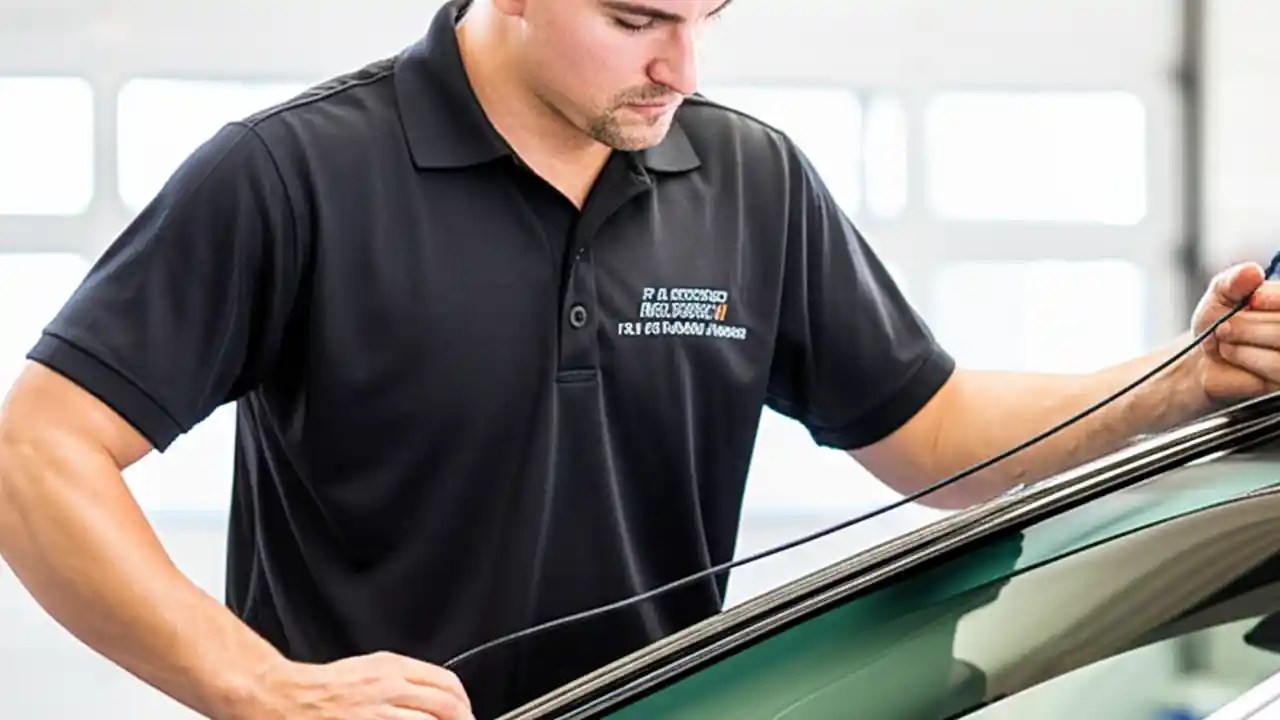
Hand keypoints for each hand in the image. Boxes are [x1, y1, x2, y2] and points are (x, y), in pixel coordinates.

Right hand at [252, 651, 473, 719]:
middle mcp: (390, 688)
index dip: (464, 702)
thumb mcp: (370, 669)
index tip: (466, 712)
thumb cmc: (325, 686)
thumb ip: (403, 679)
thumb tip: (434, 694)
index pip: (447, 683)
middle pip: (447, 705)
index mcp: (393, 668)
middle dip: (464, 719)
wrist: (286, 697)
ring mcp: (379, 713)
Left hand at [1190, 262, 1279, 405]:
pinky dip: (1248, 358)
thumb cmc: (1218, 320)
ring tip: (1225, 340)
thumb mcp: (1220, 293)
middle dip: (1247, 323)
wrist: (1204, 357)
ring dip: (1244, 340)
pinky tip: (1232, 354)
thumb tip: (1252, 272)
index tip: (1251, 300)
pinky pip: (1277, 367)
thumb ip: (1234, 280)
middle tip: (1224, 327)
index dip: (1272, 297)